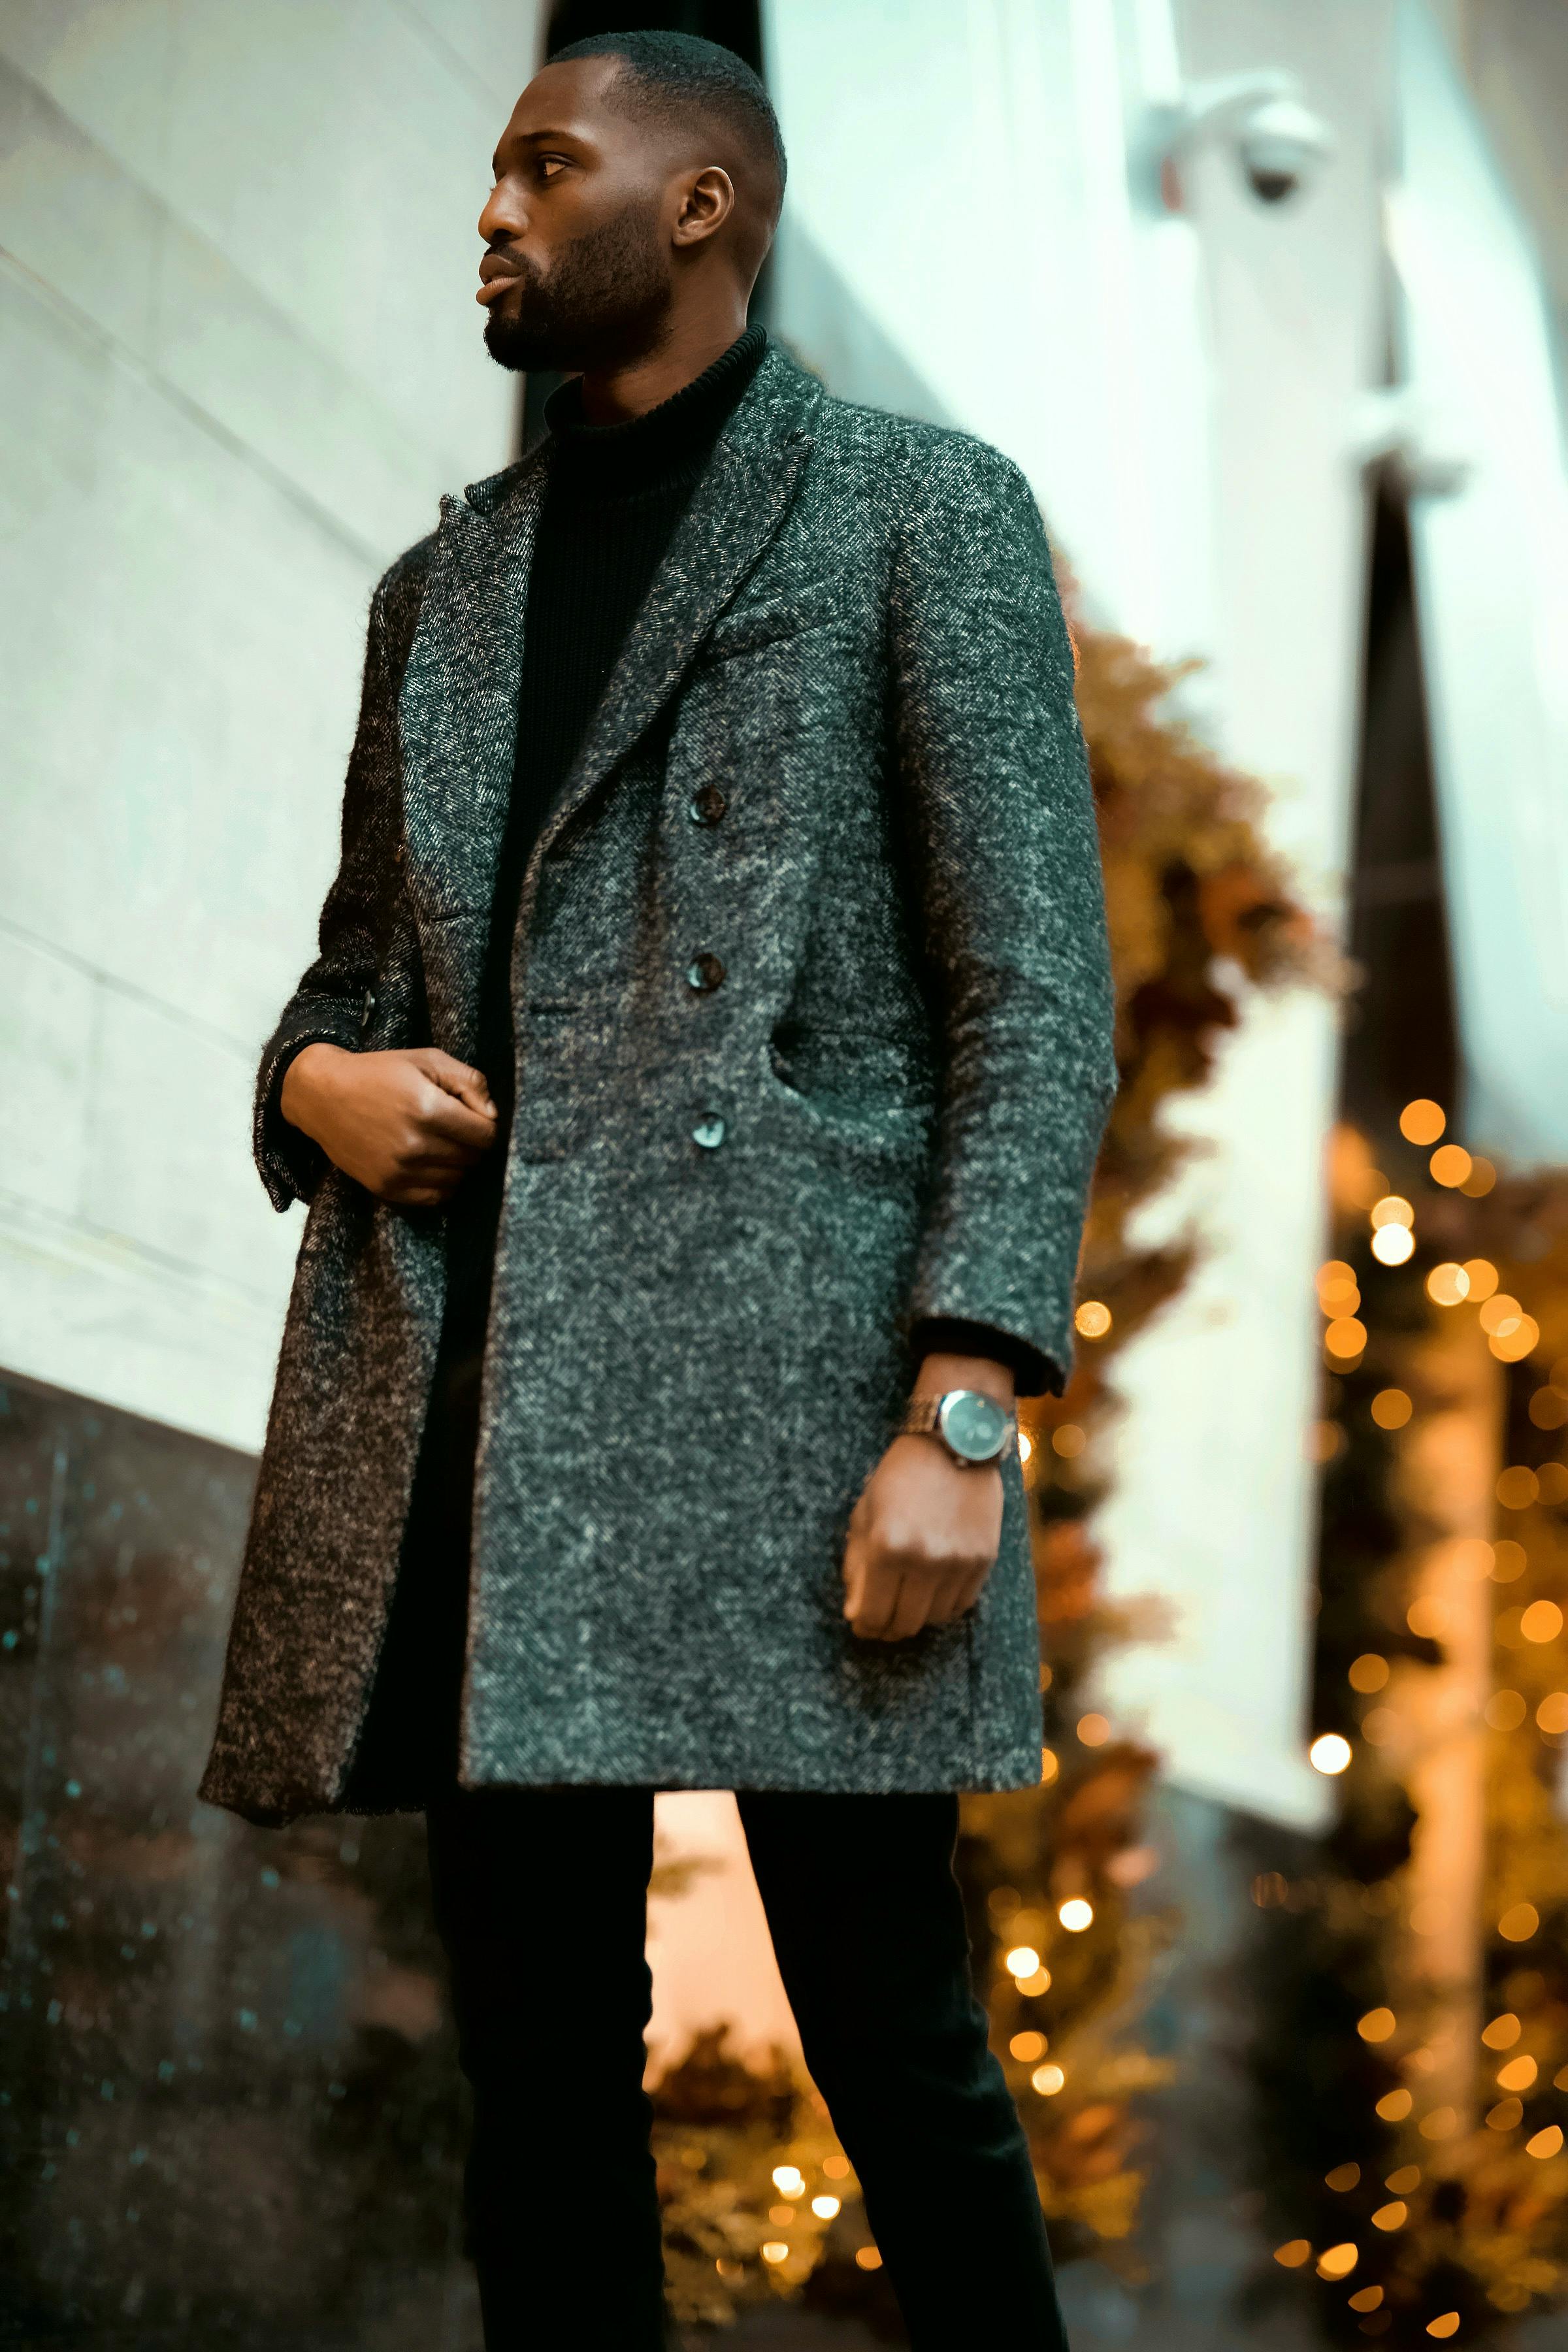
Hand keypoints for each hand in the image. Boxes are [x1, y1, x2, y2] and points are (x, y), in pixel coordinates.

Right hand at [280, 1043, 496, 1206]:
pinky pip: (435, 1198)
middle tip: (455, 1129)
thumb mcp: (428, 1060)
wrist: (323, 1095)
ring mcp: (399, 1171)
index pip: (486, 1135)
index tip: (474, 1118)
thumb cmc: (380, 1073)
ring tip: (441, 1144)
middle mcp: (415, 1145)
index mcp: (428, 1109)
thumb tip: (493, 1117)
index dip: (487, 1126)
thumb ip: (470, 1082)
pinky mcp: (386, 1188)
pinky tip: (430, 1163)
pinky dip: (441, 1184)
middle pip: (473, 1159)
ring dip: (458, 1165)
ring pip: (458, 1180)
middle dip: (472, 1144)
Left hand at [841, 1351, 1011, 1641]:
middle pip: (904, 1624)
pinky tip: (933, 1588)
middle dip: (888, 1627)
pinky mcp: (984, 1559)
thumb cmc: (899, 1476)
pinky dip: (944, 1605)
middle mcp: (925, 1559)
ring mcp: (958, 1562)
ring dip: (917, 1615)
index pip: (872, 1615)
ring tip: (908, 1597)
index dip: (864, 1625)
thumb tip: (855, 1614)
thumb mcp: (864, 1514)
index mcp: (887, 1546)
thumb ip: (856, 1567)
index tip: (862, 1622)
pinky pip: (961, 1605)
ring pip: (934, 1619)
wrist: (953, 1443)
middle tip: (883, 1618)